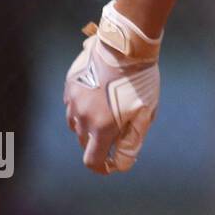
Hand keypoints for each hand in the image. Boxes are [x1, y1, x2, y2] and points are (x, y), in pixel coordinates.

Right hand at [63, 0, 161, 174]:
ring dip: (89, 126)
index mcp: (100, 128)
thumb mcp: (145, 114)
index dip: (101, 167)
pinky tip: (98, 98)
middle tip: (117, 133)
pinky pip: (72, 105)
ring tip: (107, 113)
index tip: (111, 165)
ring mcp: (72, 101)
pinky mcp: (69, 85)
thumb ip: (132, 141)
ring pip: (76, 124)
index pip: (92, 160)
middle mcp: (81, 117)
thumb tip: (121, 163)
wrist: (124, 46)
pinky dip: (83, 109)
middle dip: (99, 144)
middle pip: (84, 142)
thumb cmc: (140, 81)